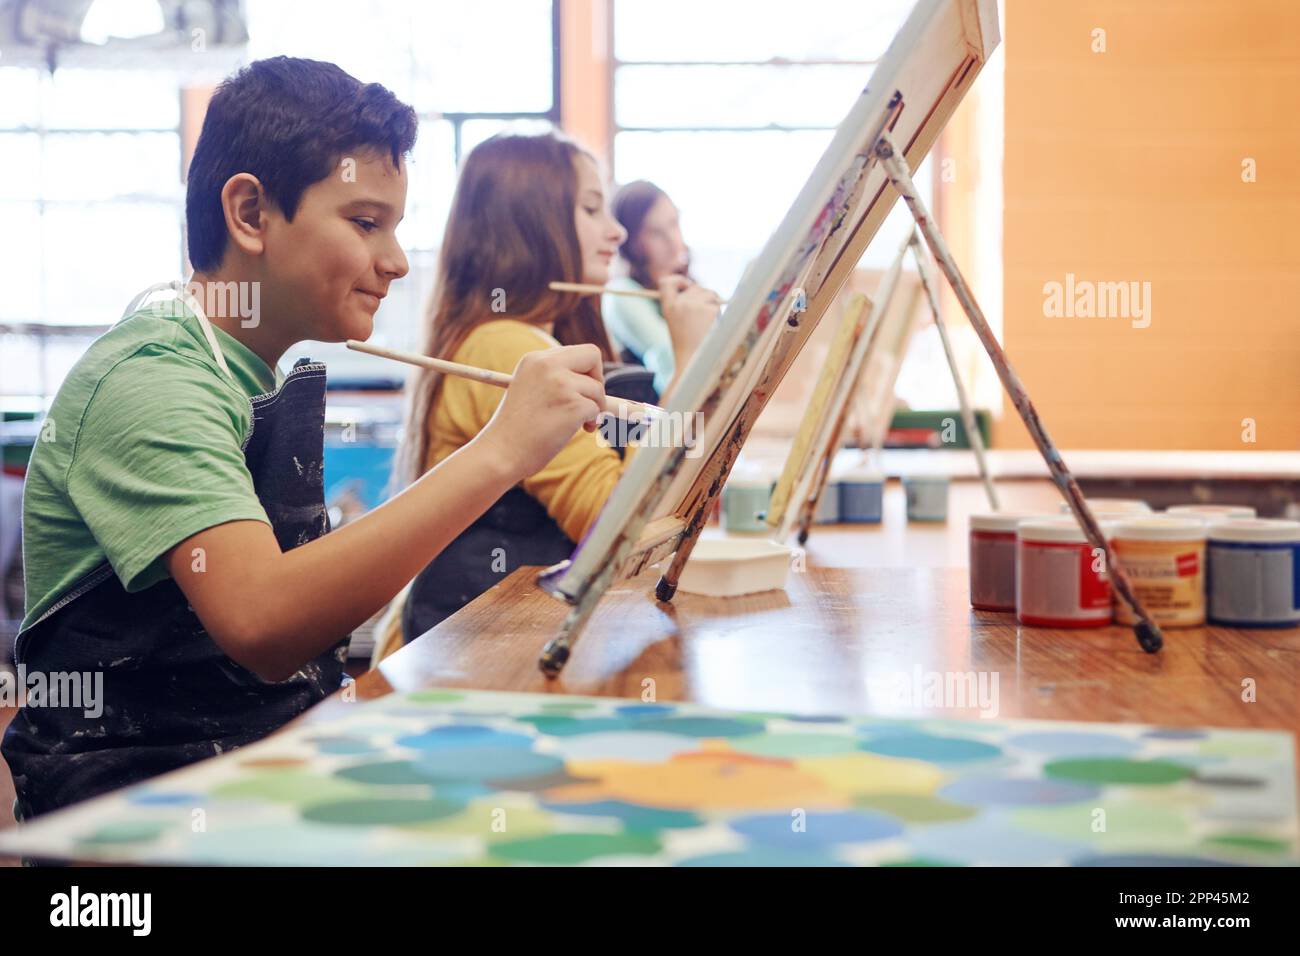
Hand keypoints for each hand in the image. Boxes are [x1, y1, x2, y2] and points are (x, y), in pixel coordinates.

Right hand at [479, 345, 605, 478]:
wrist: (501, 453)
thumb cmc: (515, 428)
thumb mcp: (529, 389)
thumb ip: (554, 378)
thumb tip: (593, 381)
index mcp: (535, 359)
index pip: (578, 352)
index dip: (586, 371)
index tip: (581, 389)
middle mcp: (547, 365)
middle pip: (593, 356)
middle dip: (598, 379)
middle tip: (590, 401)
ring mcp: (561, 384)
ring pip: (597, 389)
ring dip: (594, 408)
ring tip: (578, 424)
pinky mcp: (573, 405)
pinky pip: (596, 410)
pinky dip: (590, 422)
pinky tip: (573, 430)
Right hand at [659, 275, 720, 367]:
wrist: (694, 359)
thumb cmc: (686, 343)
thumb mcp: (676, 321)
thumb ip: (681, 304)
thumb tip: (694, 288)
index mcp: (668, 307)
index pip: (666, 283)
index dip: (678, 280)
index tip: (686, 284)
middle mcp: (681, 303)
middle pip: (695, 287)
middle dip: (702, 296)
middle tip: (702, 314)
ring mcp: (696, 305)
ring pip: (709, 293)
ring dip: (711, 302)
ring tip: (707, 321)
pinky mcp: (710, 309)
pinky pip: (717, 304)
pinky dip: (717, 312)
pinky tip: (712, 325)